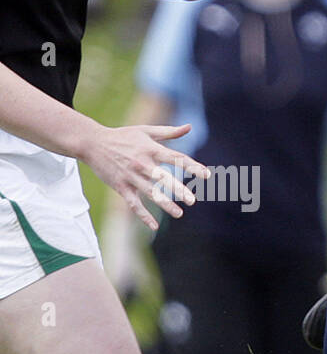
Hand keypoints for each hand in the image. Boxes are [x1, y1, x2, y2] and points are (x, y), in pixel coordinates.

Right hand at [82, 124, 210, 229]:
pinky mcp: (120, 186)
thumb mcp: (145, 131)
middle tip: (192, 201)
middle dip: (177, 189)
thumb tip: (189, 127)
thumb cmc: (122, 136)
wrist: (92, 143)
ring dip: (164, 204)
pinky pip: (133, 203)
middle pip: (162, 178)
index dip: (192, 166)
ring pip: (149, 192)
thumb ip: (169, 132)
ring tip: (179, 214)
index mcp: (151, 149)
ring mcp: (130, 176)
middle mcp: (141, 163)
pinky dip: (143, 215)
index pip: (175, 158)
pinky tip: (154, 226)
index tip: (207, 175)